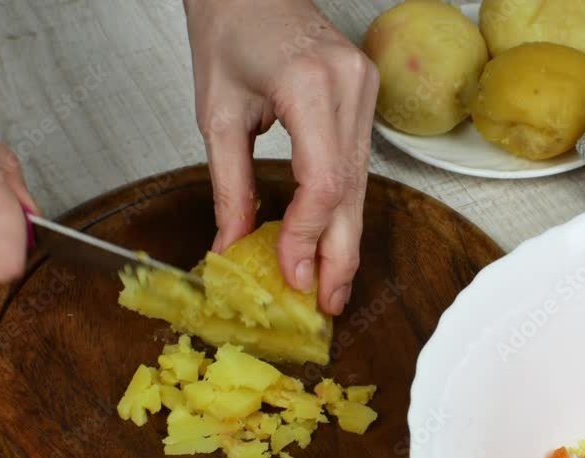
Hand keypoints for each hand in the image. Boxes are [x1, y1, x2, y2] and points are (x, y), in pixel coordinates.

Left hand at [184, 0, 379, 315]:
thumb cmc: (228, 29)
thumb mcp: (217, 113)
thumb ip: (230, 185)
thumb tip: (233, 245)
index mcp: (309, 85)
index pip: (323, 181)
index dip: (308, 236)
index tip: (291, 275)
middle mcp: (349, 87)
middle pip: (354, 190)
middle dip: (339, 253)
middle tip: (327, 302)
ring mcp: (366, 89)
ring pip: (362, 182)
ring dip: (343, 236)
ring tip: (330, 281)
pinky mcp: (367, 95)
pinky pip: (359, 162)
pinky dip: (343, 205)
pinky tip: (332, 236)